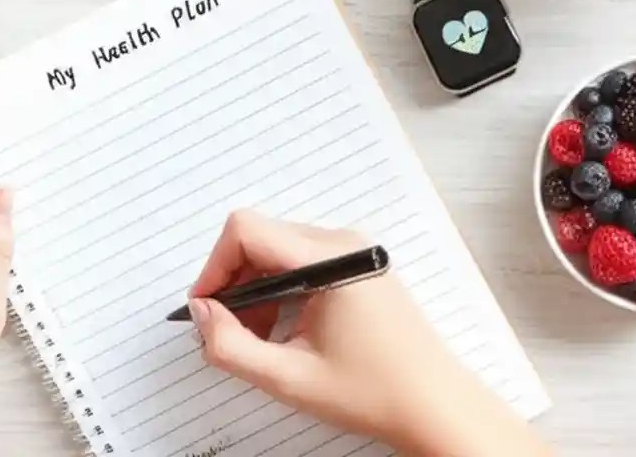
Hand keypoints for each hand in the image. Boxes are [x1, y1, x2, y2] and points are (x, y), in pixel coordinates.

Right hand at [188, 212, 550, 456]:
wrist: (435, 405)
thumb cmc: (374, 393)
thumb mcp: (288, 378)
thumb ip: (229, 345)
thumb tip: (199, 313)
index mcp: (329, 259)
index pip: (246, 231)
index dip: (214, 268)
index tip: (205, 309)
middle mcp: (343, 243)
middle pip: (260, 238)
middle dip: (234, 283)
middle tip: (227, 331)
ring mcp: (355, 251)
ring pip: (278, 250)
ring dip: (257, 290)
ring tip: (259, 339)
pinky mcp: (359, 265)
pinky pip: (303, 261)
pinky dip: (281, 291)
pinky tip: (283, 332)